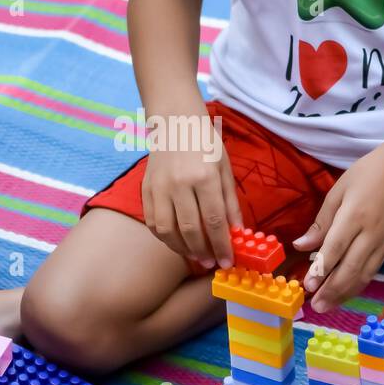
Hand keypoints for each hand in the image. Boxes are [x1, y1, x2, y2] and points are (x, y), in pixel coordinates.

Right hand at [141, 112, 241, 268]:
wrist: (175, 121)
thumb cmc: (205, 143)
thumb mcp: (225, 169)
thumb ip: (230, 202)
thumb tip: (237, 232)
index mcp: (204, 176)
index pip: (213, 221)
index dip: (221, 246)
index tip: (227, 261)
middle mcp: (179, 183)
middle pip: (190, 229)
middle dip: (203, 252)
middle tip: (212, 263)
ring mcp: (159, 187)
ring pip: (167, 230)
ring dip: (182, 249)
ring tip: (196, 256)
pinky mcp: (146, 189)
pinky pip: (152, 222)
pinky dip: (164, 238)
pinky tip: (177, 243)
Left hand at [292, 149, 383, 312]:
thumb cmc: (365, 175)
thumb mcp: (337, 191)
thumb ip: (321, 222)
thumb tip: (301, 246)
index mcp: (354, 215)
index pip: (336, 248)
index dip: (322, 269)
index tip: (309, 286)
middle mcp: (370, 233)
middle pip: (350, 268)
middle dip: (332, 290)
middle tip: (316, 306)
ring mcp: (382, 242)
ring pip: (363, 274)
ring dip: (345, 293)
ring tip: (327, 306)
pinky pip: (372, 271)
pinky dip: (358, 285)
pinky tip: (345, 293)